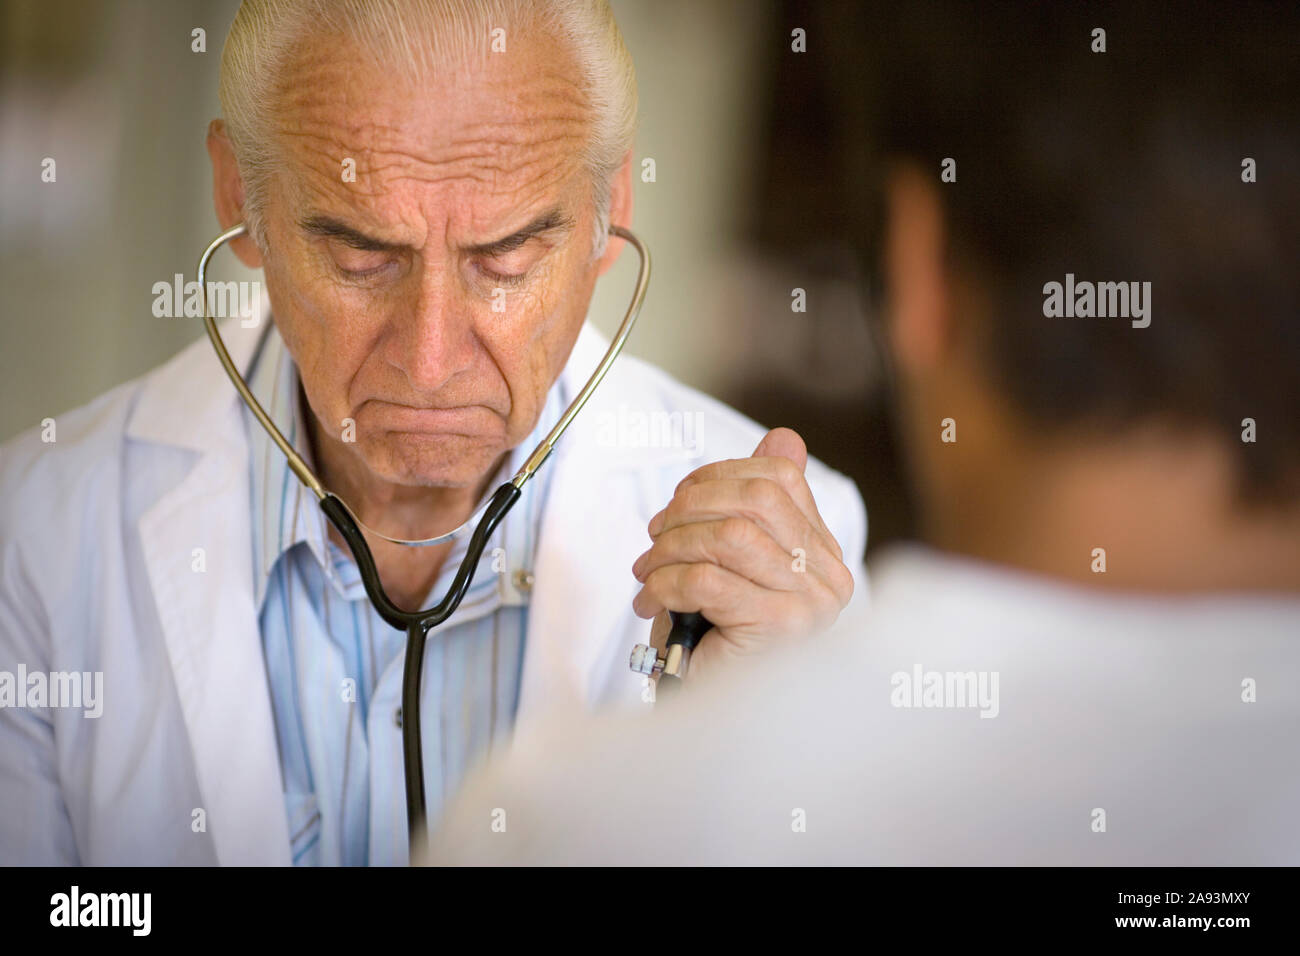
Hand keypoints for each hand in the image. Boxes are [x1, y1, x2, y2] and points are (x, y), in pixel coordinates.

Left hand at [630, 427, 854, 682]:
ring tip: (647, 570)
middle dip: (689, 508)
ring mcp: (810, 604)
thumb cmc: (719, 639)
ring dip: (672, 547)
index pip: (780, 479)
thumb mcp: (735, 563)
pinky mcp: (779, 630)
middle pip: (755, 500)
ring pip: (729, 537)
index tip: (680, 499)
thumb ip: (757, 503)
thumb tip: (784, 436)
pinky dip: (665, 583)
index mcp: (824, 553)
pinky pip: (708, 580)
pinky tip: (650, 601)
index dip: (719, 476)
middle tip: (655, 534)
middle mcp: (829, 576)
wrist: (712, 717)